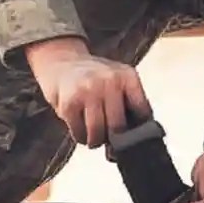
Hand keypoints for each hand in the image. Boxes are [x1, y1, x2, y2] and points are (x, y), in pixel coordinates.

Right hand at [26, 37, 151, 147]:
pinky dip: (81, 137)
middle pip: (119, 126)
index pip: (143, 111)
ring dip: (96, 141)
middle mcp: (110, 81)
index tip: (132, 133)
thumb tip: (139, 134)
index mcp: (128, 75)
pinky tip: (81, 129)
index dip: (138, 128)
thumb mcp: (117, 78)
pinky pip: (80, 133)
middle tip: (109, 138)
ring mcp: (89, 91)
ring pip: (98, 132)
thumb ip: (130, 100)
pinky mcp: (69, 103)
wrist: (60, 61)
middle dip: (114, 138)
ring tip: (94, 138)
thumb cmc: (93, 76)